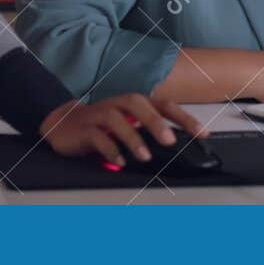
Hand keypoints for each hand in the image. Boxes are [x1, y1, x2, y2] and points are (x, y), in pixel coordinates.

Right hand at [39, 94, 204, 164]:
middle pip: (138, 103)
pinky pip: (97, 136)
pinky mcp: (84, 129)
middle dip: (156, 121)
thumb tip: (176, 148)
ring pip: (116, 118)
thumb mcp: (128, 126)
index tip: (202, 133)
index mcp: (133, 105)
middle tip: (170, 141)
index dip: (183, 117)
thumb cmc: (101, 126)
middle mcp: (118, 105)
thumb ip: (148, 133)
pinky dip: (110, 149)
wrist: (62, 124)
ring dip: (133, 137)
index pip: (162, 105)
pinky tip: (119, 161)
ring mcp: (99, 115)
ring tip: (144, 156)